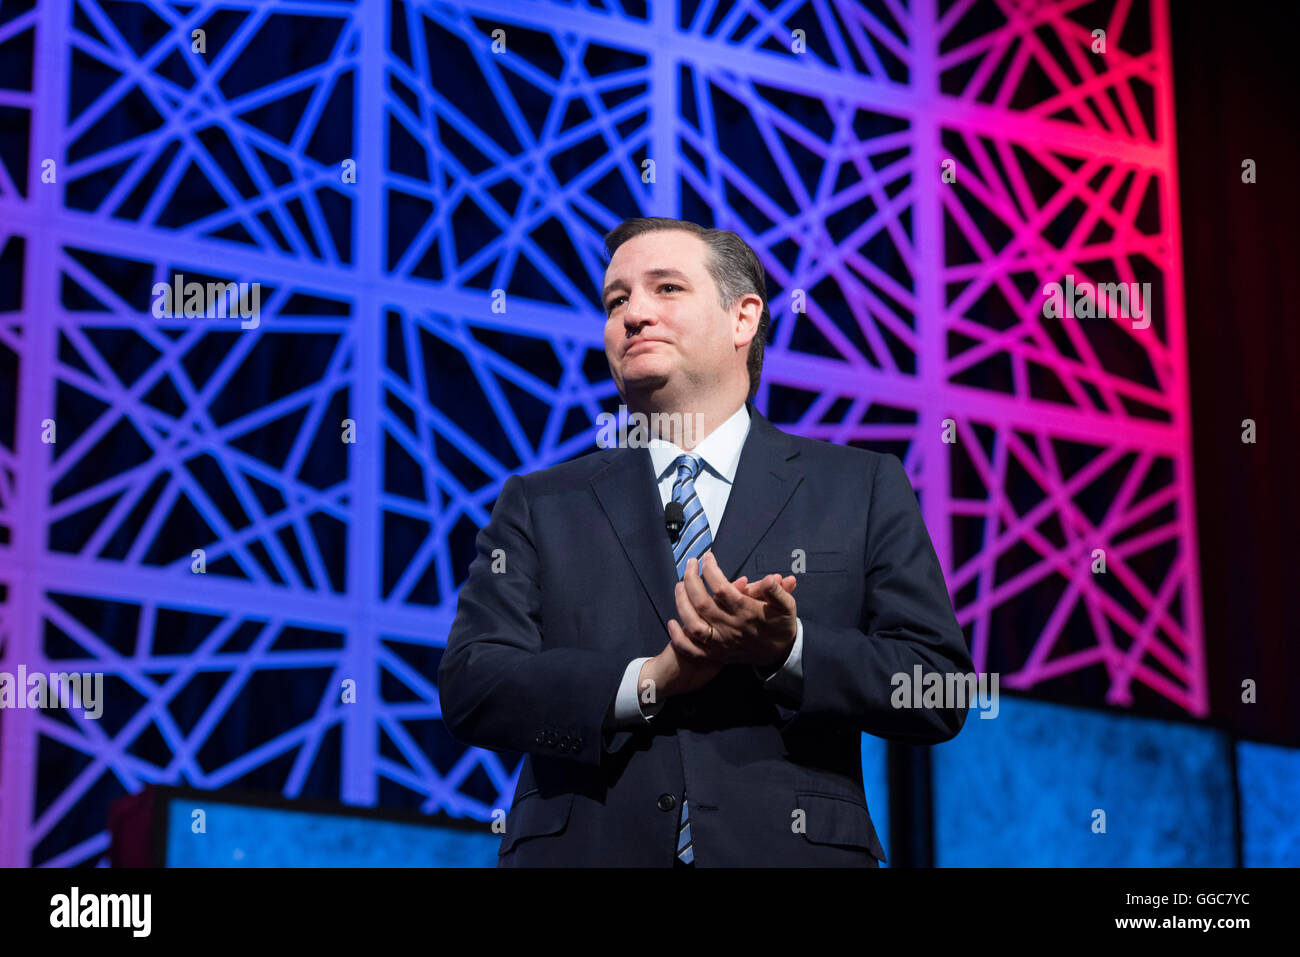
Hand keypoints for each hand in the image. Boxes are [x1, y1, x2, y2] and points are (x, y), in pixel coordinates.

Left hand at [669, 552, 797, 667]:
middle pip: (702, 603)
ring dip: (681, 604)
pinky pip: (692, 649)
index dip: (711, 570)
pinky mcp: (716, 654)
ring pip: (693, 624)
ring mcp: (721, 642)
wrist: (780, 654)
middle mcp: (731, 627)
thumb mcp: (787, 606)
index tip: (707, 557)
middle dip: (691, 580)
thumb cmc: (781, 625)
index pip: (722, 588)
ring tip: (679, 585)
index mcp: (747, 612)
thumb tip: (771, 578)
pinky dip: (679, 638)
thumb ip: (778, 592)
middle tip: (690, 563)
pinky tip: (672, 623)